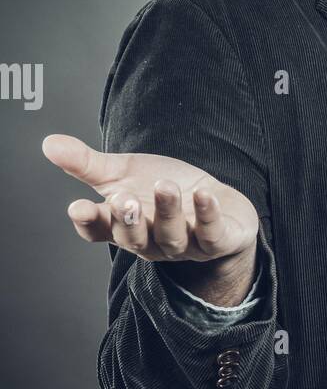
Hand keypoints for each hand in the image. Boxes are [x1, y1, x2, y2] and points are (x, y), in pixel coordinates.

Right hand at [41, 134, 259, 269]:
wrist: (215, 203)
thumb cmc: (160, 190)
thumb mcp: (123, 173)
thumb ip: (86, 163)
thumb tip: (48, 143)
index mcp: (122, 225)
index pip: (98, 231)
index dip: (88, 222)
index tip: (77, 207)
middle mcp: (150, 240)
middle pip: (134, 238)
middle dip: (128, 220)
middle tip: (124, 199)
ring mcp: (184, 245)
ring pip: (171, 236)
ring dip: (167, 212)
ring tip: (165, 187)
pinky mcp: (216, 242)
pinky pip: (211, 234)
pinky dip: (208, 215)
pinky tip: (205, 193)